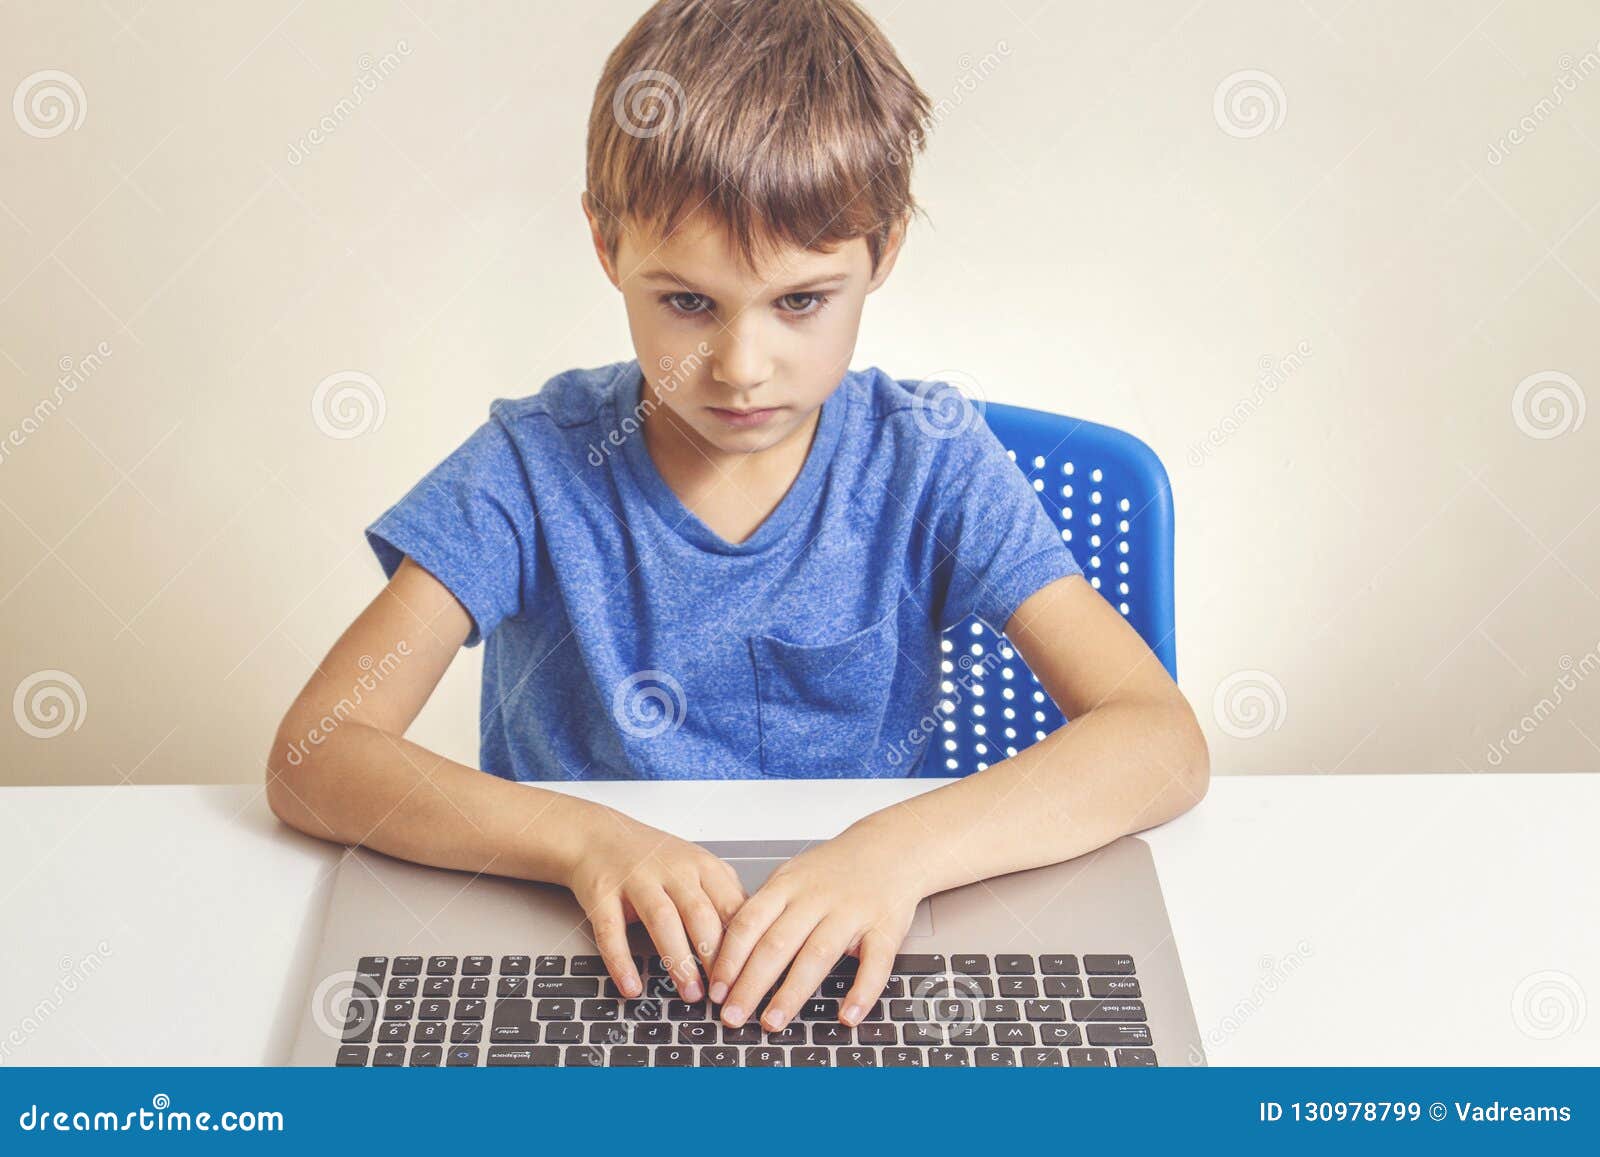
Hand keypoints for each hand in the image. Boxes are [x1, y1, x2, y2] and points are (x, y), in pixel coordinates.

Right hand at [561, 808, 745, 1001]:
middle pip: (700, 914)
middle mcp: (671, 870)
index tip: (749, 976)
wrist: (597, 834)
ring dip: (678, 959)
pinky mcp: (602, 893)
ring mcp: (636, 879)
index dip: (742, 944)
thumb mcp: (696, 866)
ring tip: (690, 993)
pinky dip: (621, 961)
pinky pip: (611, 930)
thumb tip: (755, 940)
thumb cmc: (653, 857)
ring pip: (662, 920)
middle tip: (723, 993)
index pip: (730, 906)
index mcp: (701, 865)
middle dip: (714, 957)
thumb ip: (724, 897)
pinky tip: (632, 986)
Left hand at [706, 820, 928, 1031]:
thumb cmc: (836, 868)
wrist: (892, 846)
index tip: (715, 990)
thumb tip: (727, 952)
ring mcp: (851, 913)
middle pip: (776, 944)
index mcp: (787, 885)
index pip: (749, 923)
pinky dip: (862, 992)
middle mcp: (816, 898)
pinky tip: (847, 1016)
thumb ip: (764, 909)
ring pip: (817, 955)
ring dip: (791, 993)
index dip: (729, 959)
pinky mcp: (885, 928)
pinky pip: (875, 964)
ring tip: (772, 1022)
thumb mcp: (792, 875)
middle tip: (732, 1016)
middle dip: (750, 985)